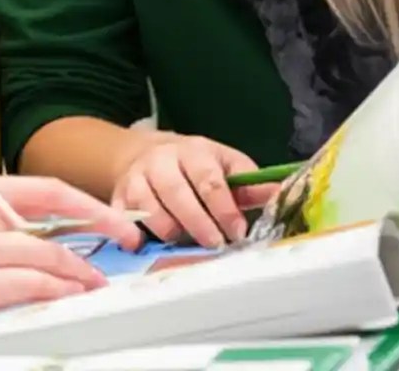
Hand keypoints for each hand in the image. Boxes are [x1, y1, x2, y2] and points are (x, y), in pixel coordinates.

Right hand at [0, 176, 142, 343]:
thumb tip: (18, 236)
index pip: (43, 189)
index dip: (86, 203)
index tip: (112, 215)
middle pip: (55, 224)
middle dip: (100, 235)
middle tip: (126, 244)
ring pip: (52, 258)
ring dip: (83, 273)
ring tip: (99, 283)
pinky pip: (34, 287)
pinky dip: (62, 293)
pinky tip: (74, 298)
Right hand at [112, 134, 279, 246]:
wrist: (144, 153)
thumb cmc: (193, 164)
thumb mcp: (223, 163)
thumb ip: (248, 183)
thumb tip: (280, 194)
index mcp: (192, 152)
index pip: (208, 180)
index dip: (224, 209)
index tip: (237, 232)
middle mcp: (160, 161)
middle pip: (177, 194)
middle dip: (198, 223)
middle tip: (215, 244)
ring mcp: (136, 179)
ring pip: (149, 209)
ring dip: (170, 231)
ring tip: (185, 244)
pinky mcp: (119, 196)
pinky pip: (124, 218)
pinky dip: (132, 234)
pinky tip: (145, 245)